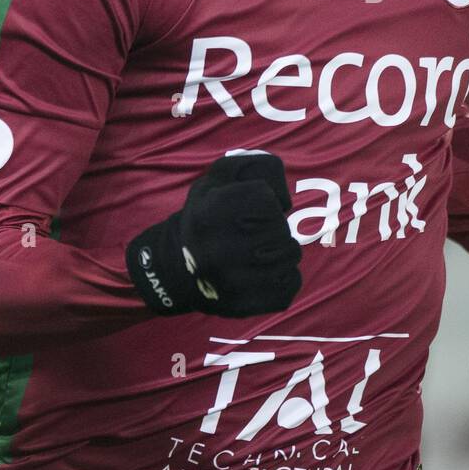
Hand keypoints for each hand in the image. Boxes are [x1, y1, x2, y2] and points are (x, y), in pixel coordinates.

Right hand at [126, 151, 302, 316]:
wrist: (176, 268)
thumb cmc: (205, 217)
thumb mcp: (218, 178)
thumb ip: (255, 166)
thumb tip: (285, 195)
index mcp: (213, 213)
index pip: (270, 200)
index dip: (263, 201)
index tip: (244, 210)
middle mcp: (223, 249)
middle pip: (283, 228)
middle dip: (272, 226)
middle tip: (248, 233)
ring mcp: (236, 281)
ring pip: (292, 254)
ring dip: (279, 250)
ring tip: (253, 251)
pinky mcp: (248, 304)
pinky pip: (292, 282)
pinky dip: (283, 275)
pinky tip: (258, 272)